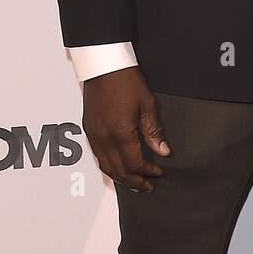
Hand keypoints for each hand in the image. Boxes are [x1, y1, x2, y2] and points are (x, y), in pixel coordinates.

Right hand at [82, 66, 169, 192]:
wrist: (103, 67)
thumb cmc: (127, 81)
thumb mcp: (147, 105)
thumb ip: (154, 132)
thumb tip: (163, 152)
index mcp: (120, 133)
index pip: (134, 164)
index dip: (147, 172)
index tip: (159, 173)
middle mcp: (104, 138)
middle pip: (118, 170)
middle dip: (134, 181)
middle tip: (147, 187)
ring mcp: (94, 135)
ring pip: (105, 166)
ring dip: (120, 178)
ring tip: (133, 183)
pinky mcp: (88, 130)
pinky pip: (97, 156)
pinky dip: (108, 166)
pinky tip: (117, 167)